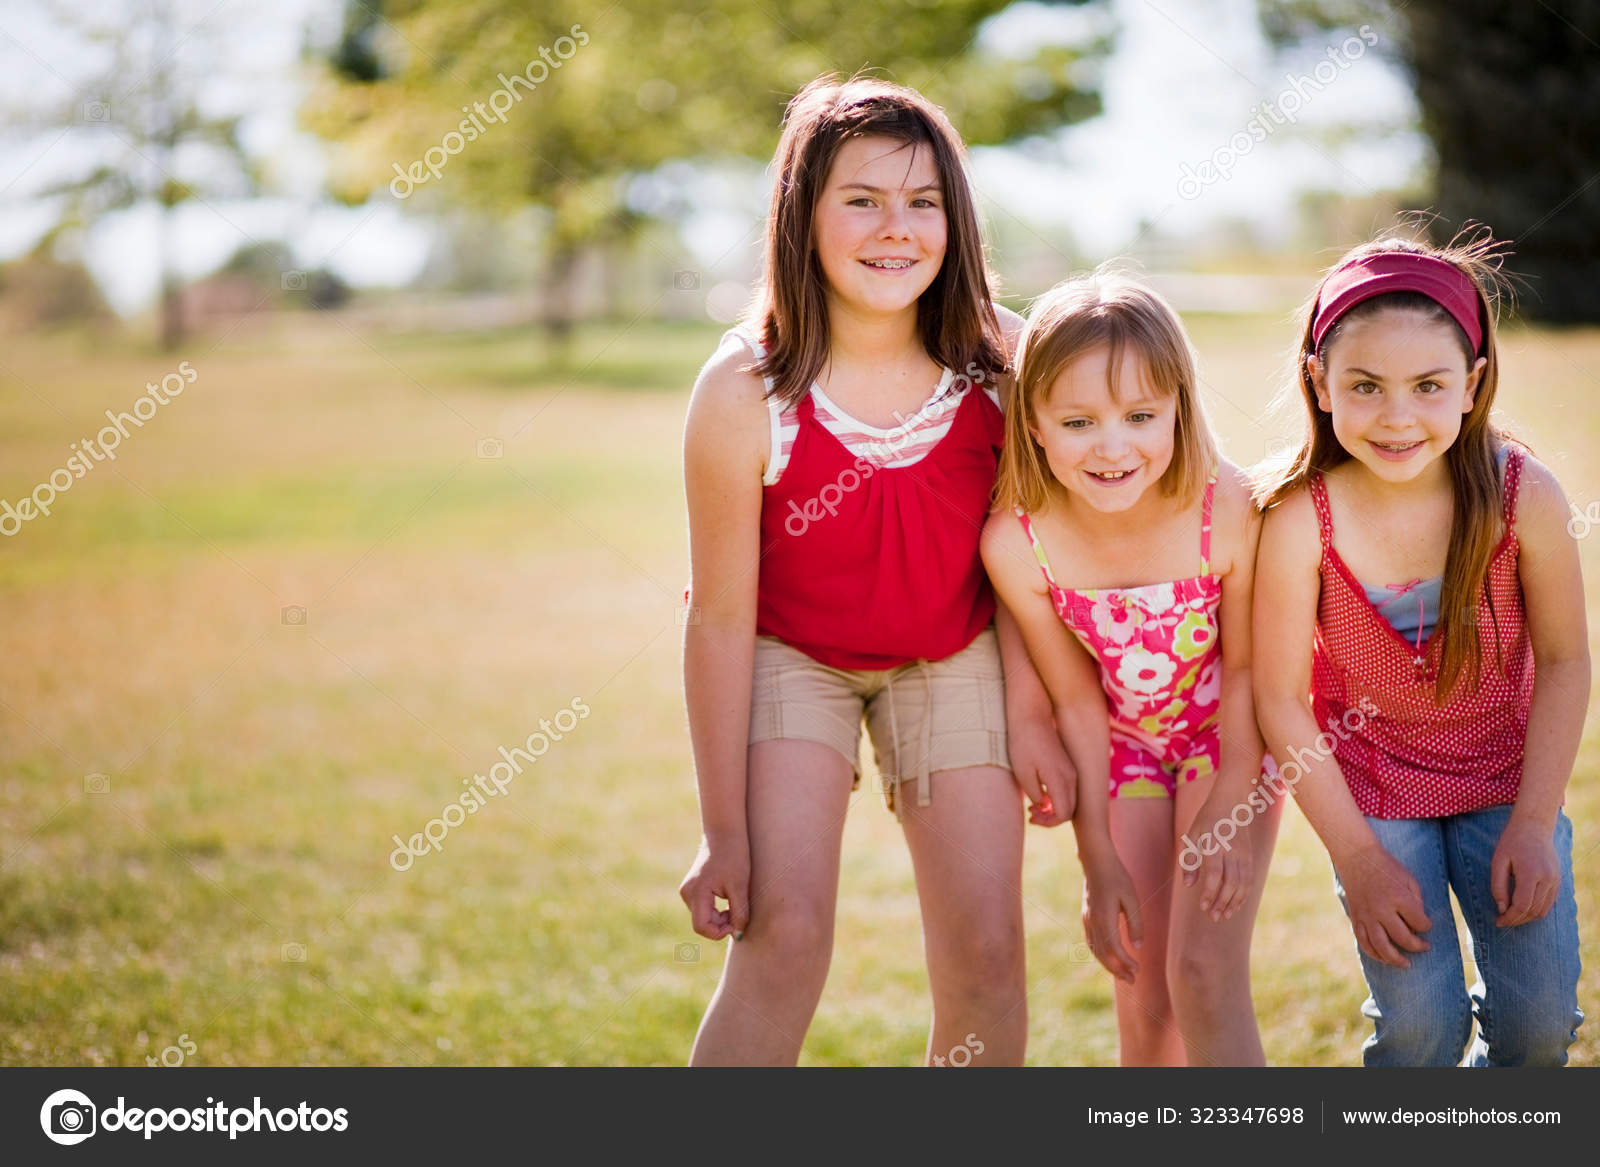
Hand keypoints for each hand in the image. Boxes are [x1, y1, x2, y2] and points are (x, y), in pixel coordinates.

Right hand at [678, 832, 749, 941]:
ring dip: (719, 917)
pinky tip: (727, 898)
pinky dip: (715, 910)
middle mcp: (687, 893)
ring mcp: (687, 891)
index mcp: (697, 892)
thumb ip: (740, 912)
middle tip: (739, 911)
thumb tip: (738, 935)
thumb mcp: (740, 886)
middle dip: (721, 924)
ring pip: (702, 917)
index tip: (736, 923)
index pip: (701, 927)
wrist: (724, 833)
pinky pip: (702, 908)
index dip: (719, 932)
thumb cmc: (734, 856)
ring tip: (735, 902)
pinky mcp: (691, 888)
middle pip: (701, 923)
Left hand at [1006, 712, 1076, 826]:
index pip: (1064, 814)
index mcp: (1060, 779)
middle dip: (1051, 818)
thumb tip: (1044, 806)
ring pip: (1069, 800)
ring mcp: (1071, 771)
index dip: (1049, 822)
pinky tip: (1040, 795)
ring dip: (1054, 808)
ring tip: (1033, 807)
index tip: (1033, 818)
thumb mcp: (1023, 773)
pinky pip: (1067, 790)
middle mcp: (1071, 776)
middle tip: (1032, 815)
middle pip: (1069, 810)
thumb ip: (1035, 795)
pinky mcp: (1067, 766)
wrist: (1031, 716)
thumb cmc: (1023, 743)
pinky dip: (1056, 798)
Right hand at [1080, 852, 1141, 982]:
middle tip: (1132, 981)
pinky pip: (1091, 940)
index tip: (1138, 969)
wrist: (1096, 861)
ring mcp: (1087, 918)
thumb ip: (1135, 923)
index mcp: (1103, 918)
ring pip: (1095, 949)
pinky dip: (1100, 953)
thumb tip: (1138, 946)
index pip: (1114, 948)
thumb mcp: (1131, 898)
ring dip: (1108, 964)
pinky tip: (1108, 956)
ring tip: (1121, 973)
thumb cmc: (1117, 877)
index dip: (1126, 962)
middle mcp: (1092, 922)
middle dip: (1117, 970)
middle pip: (1102, 954)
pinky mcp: (1086, 915)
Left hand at [1183, 795, 1252, 922]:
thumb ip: (1190, 860)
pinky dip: (1243, 895)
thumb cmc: (1207, 819)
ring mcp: (1244, 855)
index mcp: (1215, 845)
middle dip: (1222, 903)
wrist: (1232, 803)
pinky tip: (1235, 905)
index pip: (1215, 875)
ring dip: (1234, 902)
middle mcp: (1232, 851)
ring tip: (1224, 916)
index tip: (1202, 907)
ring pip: (1243, 884)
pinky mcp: (1250, 857)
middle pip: (1231, 883)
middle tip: (1212, 917)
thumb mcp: (1193, 834)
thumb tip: (1188, 885)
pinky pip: (1249, 880)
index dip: (1210, 893)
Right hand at [1334, 845, 1430, 968]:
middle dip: (1417, 946)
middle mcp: (1381, 909)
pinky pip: (1363, 942)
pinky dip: (1374, 953)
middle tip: (1425, 947)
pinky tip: (1384, 958)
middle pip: (1402, 938)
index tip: (1427, 925)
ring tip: (1406, 964)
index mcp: (1398, 897)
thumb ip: (1417, 901)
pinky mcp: (1356, 918)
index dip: (1427, 926)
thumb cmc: (1387, 867)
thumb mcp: (1409, 878)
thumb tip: (1419, 923)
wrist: (1356, 857)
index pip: (1419, 922)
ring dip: (1395, 959)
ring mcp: (1366, 915)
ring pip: (1380, 946)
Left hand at [1491, 816, 1560, 927]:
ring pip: (1543, 910)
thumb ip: (1498, 886)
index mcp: (1531, 873)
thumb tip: (1501, 908)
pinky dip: (1536, 910)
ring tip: (1511, 917)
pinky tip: (1522, 909)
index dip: (1509, 917)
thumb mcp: (1498, 861)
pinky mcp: (1558, 881)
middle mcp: (1547, 879)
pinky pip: (1549, 903)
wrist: (1534, 827)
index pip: (1522, 905)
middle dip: (1517, 920)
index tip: (1498, 921)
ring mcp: (1556, 881)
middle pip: (1533, 911)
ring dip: (1527, 918)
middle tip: (1502, 921)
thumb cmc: (1512, 842)